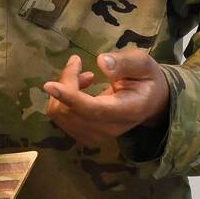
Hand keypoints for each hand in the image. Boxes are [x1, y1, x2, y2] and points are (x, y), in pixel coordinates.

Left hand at [43, 51, 170, 147]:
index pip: (93, 109)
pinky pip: (61, 118)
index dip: (69, 97)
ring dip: (64, 89)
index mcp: (128, 110)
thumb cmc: (146, 79)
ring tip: (83, 75)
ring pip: (61, 114)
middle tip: (77, 62)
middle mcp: (110, 129)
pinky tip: (81, 88)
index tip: (49, 84)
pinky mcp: (85, 136)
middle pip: (70, 110)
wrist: (150, 103)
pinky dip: (63, 99)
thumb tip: (102, 62)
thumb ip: (125, 63)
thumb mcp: (143, 64)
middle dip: (66, 82)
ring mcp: (96, 136)